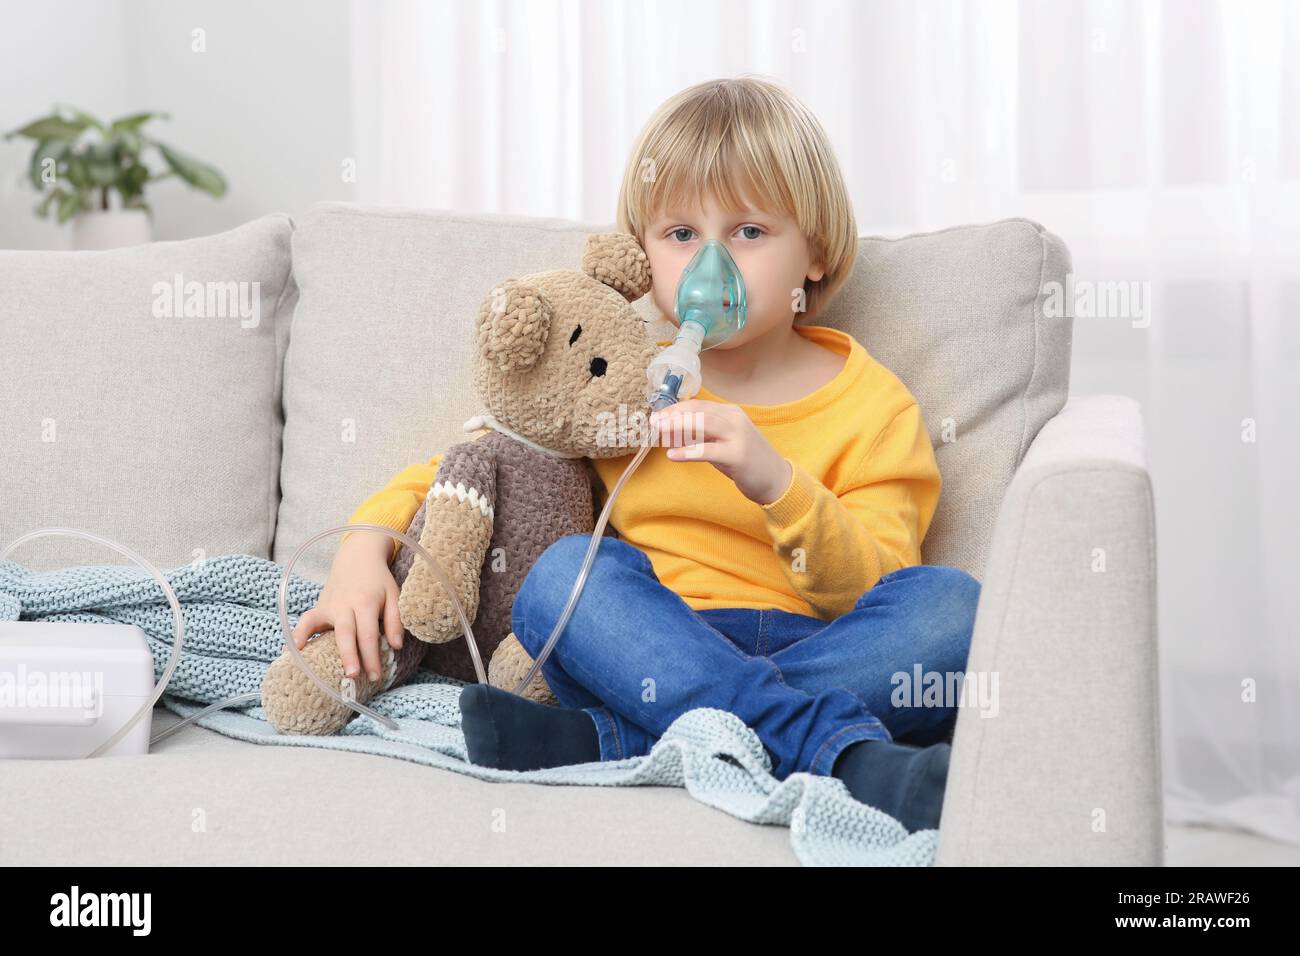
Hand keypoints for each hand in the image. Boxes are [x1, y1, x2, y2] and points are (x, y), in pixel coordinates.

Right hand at [290, 530, 404, 681]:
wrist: (358, 558)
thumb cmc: (378, 582)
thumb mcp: (394, 595)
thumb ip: (396, 620)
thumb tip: (396, 646)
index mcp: (366, 602)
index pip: (369, 634)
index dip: (372, 656)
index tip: (376, 676)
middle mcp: (345, 604)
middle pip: (346, 633)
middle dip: (349, 656)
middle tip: (353, 676)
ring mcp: (329, 605)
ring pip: (321, 627)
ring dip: (317, 646)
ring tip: (315, 668)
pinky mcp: (319, 607)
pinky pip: (305, 621)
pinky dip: (296, 634)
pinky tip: (289, 651)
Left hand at [649, 399, 792, 505]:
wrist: (776, 479)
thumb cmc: (747, 461)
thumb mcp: (726, 441)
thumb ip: (704, 434)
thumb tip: (674, 430)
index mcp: (730, 412)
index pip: (697, 405)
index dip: (675, 409)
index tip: (657, 416)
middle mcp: (734, 419)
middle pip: (698, 411)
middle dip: (672, 415)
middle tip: (653, 422)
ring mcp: (737, 436)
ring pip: (703, 424)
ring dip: (678, 426)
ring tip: (659, 432)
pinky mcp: (737, 456)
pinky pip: (708, 451)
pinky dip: (688, 452)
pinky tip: (672, 455)